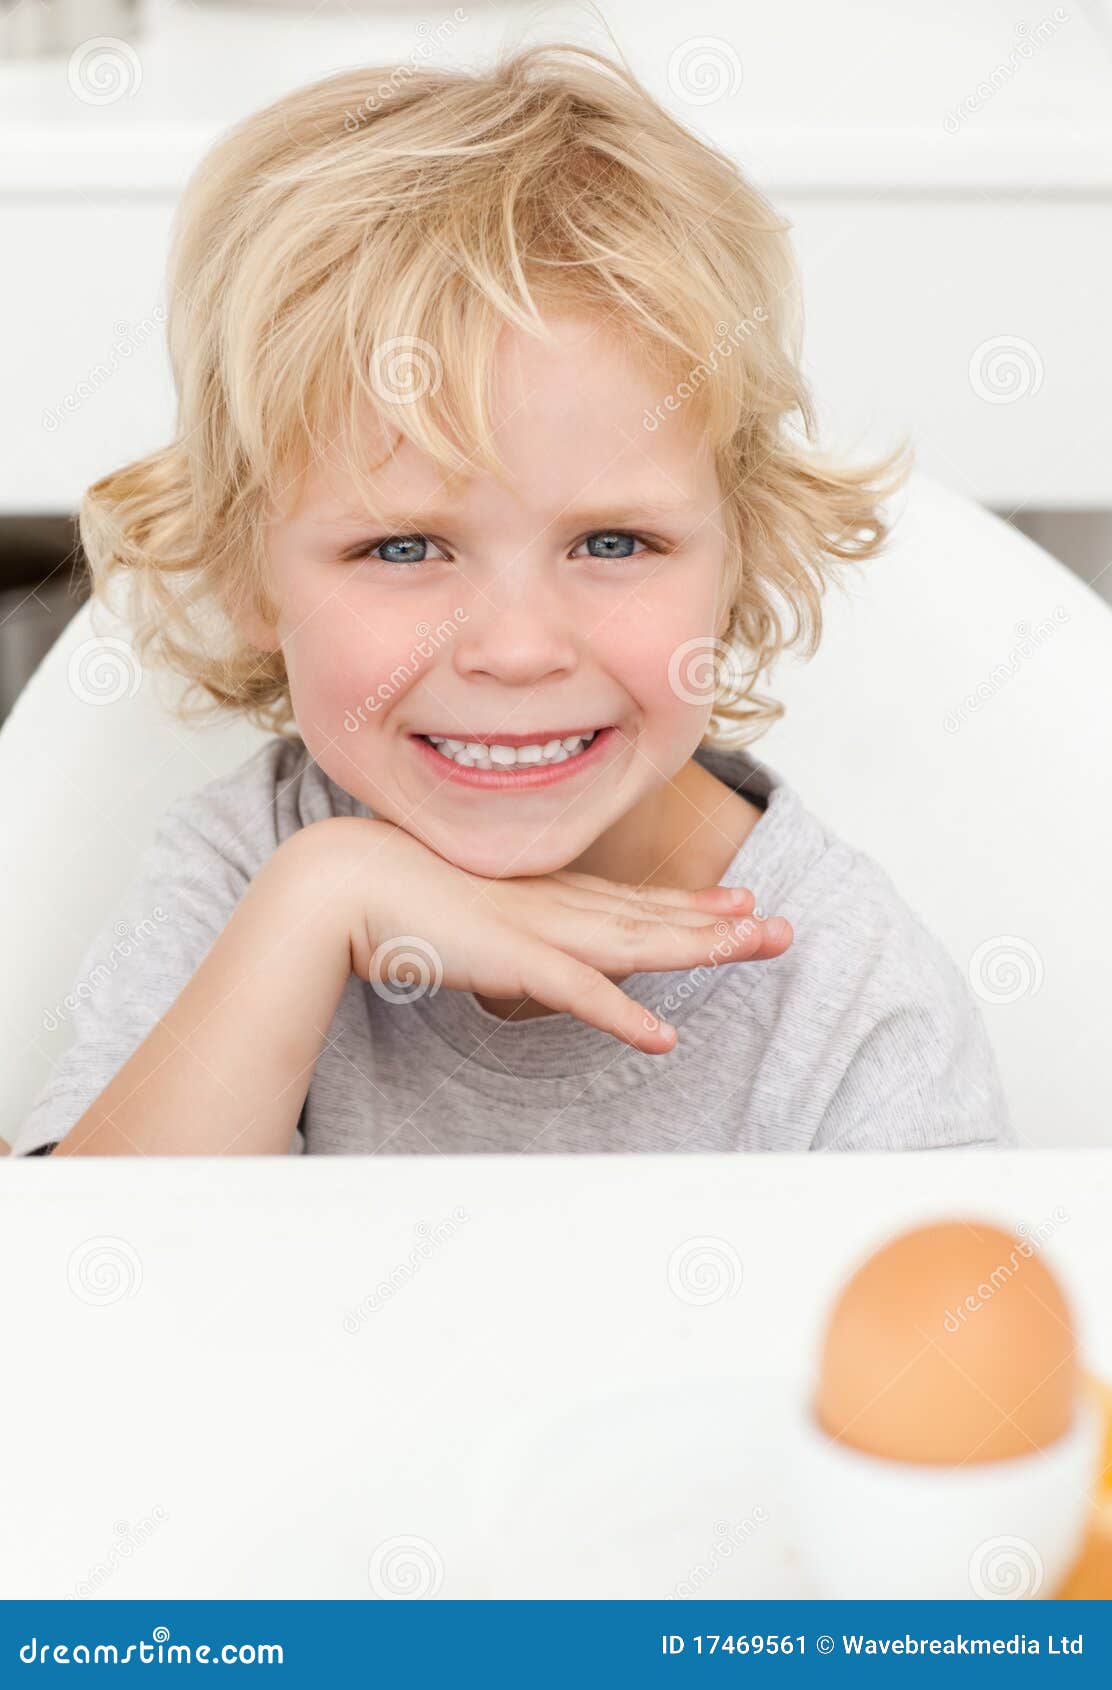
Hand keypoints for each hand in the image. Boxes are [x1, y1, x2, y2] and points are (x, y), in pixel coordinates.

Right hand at [319, 818, 792, 1054]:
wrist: (342, 884)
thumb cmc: (391, 894)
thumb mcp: (462, 913)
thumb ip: (493, 926)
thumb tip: (500, 934)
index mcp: (540, 898)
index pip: (630, 902)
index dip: (688, 905)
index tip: (737, 902)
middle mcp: (552, 907)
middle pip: (651, 917)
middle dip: (720, 924)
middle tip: (780, 927)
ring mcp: (538, 931)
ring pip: (636, 943)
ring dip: (698, 948)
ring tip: (753, 948)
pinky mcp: (513, 960)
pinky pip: (581, 994)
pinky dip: (623, 1015)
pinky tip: (661, 1038)